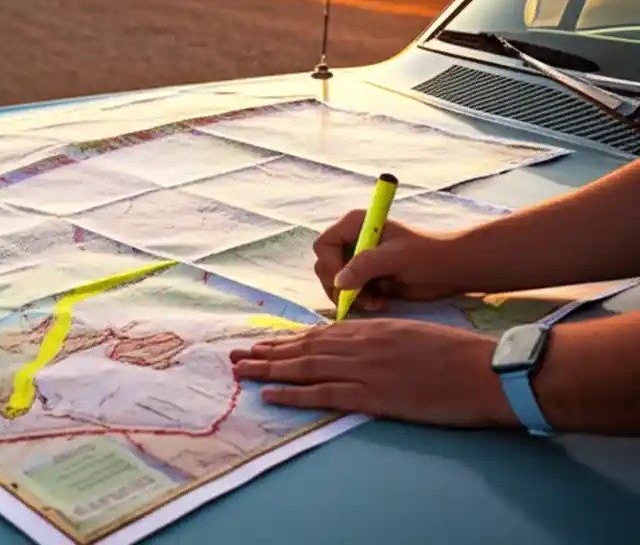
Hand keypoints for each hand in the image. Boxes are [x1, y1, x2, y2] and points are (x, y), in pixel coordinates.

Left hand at [229, 319, 515, 427]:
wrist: (485, 370)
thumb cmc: (460, 354)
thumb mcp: (416, 335)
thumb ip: (387, 338)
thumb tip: (370, 345)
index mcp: (373, 329)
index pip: (321, 334)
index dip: (290, 339)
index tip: (266, 342)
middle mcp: (361, 345)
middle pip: (304, 348)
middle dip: (268, 352)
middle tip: (237, 354)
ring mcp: (364, 369)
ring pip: (304, 367)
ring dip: (268, 369)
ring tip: (240, 370)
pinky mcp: (372, 395)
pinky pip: (323, 394)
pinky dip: (292, 394)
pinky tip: (269, 394)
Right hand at [314, 210, 466, 311]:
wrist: (453, 270)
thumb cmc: (428, 255)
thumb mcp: (396, 257)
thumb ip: (365, 266)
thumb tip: (338, 283)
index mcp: (355, 225)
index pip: (324, 246)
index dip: (330, 265)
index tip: (344, 284)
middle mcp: (353, 241)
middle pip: (326, 267)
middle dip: (341, 287)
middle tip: (359, 299)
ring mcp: (359, 261)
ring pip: (336, 284)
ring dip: (352, 297)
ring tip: (376, 302)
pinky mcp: (368, 278)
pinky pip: (350, 294)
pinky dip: (361, 302)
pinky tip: (382, 302)